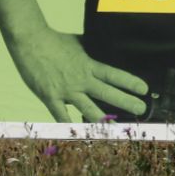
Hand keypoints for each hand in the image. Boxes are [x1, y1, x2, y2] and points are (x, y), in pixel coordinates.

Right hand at [5, 27, 147, 122]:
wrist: (29, 40)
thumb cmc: (55, 40)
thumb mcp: (79, 43)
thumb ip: (92, 51)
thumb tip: (107, 47)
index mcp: (89, 65)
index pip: (114, 74)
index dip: (130, 82)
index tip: (145, 90)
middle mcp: (80, 79)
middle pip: (107, 93)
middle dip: (126, 102)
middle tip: (141, 110)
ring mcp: (66, 90)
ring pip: (88, 109)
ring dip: (103, 120)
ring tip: (117, 129)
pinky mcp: (50, 97)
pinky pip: (62, 116)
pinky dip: (71, 126)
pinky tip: (80, 135)